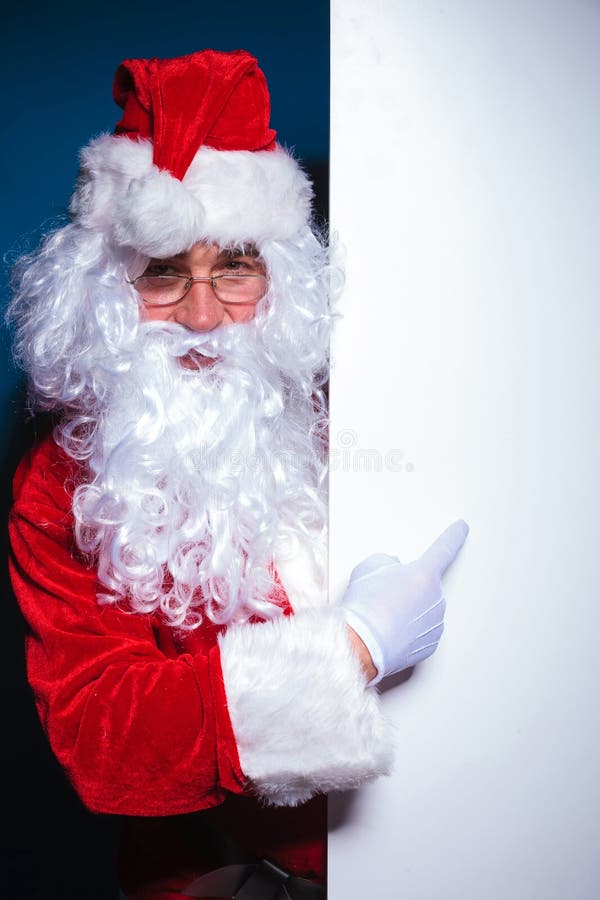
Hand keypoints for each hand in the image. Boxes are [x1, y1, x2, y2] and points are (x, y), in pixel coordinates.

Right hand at [342, 520, 468, 683]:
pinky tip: (389, 633)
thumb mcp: (369, 568)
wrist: (363, 644)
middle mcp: (436, 598)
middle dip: (410, 589)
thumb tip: (392, 568)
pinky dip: (409, 632)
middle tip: (384, 597)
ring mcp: (436, 623)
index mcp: (424, 573)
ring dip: (409, 611)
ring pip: (425, 611)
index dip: (453, 536)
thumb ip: (387, 562)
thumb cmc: (366, 606)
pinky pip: (423, 632)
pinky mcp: (431, 645)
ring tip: (383, 618)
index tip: (461, 528)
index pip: (443, 548)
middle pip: (426, 586)